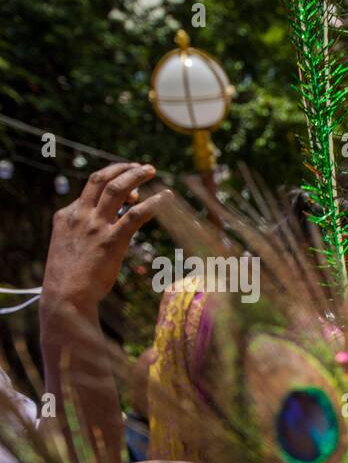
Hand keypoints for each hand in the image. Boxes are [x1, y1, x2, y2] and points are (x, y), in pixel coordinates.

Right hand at [42, 162, 170, 310]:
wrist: (65, 295)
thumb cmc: (69, 278)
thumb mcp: (70, 248)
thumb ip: (83, 234)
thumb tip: (104, 230)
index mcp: (66, 216)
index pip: (89, 190)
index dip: (110, 182)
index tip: (128, 187)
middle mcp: (80, 216)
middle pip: (101, 180)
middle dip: (122, 169)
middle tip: (141, 167)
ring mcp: (95, 226)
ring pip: (117, 190)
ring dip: (136, 177)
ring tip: (151, 170)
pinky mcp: (111, 240)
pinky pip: (136, 215)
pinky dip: (154, 203)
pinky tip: (167, 197)